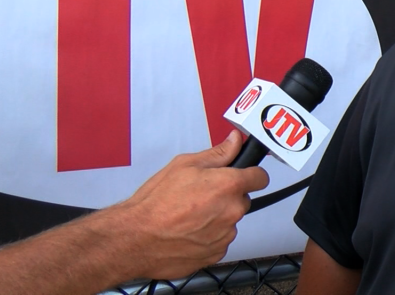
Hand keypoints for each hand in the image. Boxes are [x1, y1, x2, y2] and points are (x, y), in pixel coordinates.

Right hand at [104, 130, 269, 279]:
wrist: (135, 238)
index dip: (250, 175)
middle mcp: (232, 211)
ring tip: (189, 217)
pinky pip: (219, 240)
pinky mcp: (216, 253)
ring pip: (230, 221)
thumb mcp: (184, 165)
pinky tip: (187, 232)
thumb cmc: (155, 203)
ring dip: (217, 218)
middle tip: (201, 197)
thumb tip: (236, 141)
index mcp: (229, 186)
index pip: (260, 177)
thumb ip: (218, 153)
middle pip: (242, 200)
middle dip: (227, 197)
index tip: (243, 176)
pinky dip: (208, 237)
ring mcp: (225, 235)